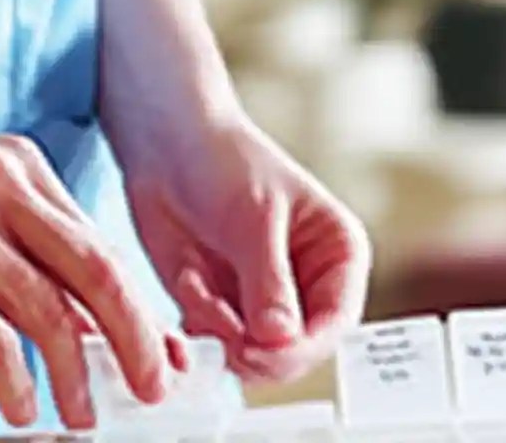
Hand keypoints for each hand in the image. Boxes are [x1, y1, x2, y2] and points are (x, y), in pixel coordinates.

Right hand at [0, 120, 175, 428]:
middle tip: (152, 386)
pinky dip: (16, 381)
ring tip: (85, 414)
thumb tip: (76, 318)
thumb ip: (17, 246)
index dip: (135, 305)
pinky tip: (23, 406)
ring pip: (51, 312)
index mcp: (16, 169)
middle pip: (97, 274)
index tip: (159, 348)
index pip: (97, 245)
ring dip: (77, 375)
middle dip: (136, 340)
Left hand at [120, 115, 371, 383]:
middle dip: (256, 348)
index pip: (337, 320)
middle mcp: (308, 285)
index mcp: (338, 254)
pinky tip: (188, 280)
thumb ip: (268, 282)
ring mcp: (265, 301)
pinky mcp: (226, 310)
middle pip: (299, 351)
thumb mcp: (253, 219)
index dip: (304, 346)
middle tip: (221, 329)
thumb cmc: (224, 163)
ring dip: (221, 334)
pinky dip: (199, 326)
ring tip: (197, 285)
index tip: (263, 351)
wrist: (167, 148)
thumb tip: (280, 339)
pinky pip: (217, 346)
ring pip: (255, 357)